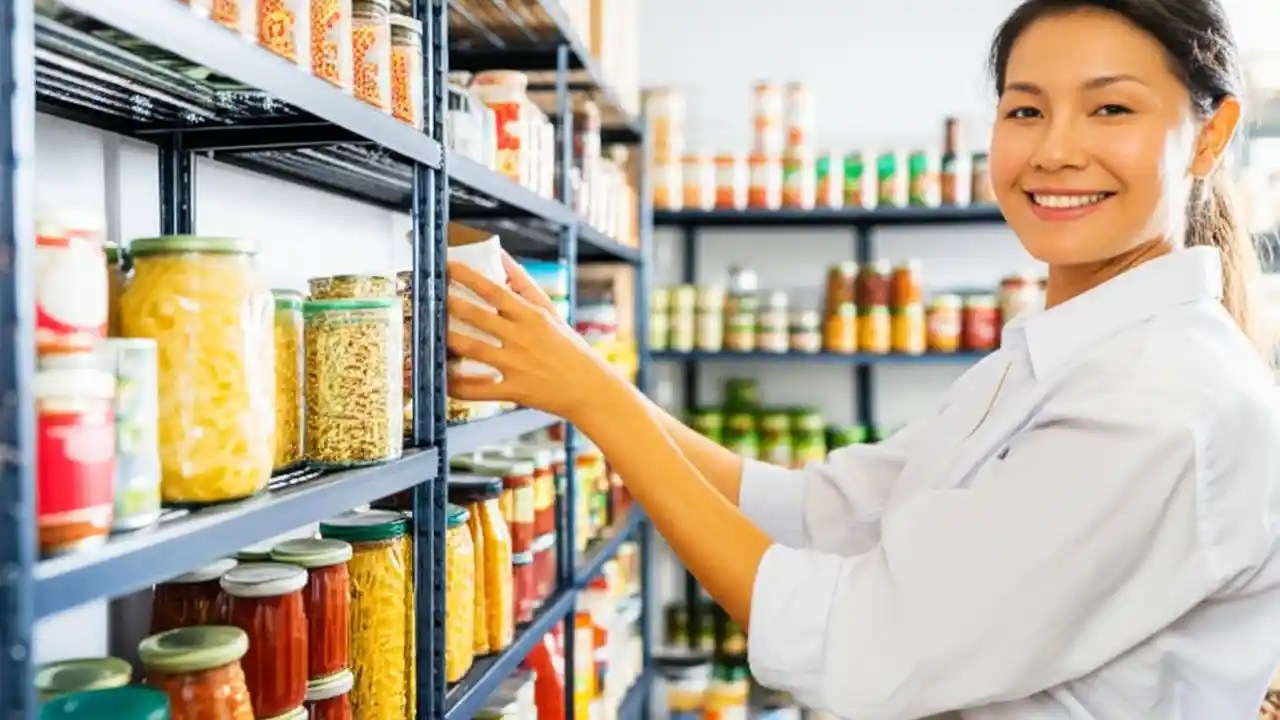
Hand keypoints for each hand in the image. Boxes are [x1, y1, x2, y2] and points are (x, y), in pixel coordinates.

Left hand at [446, 260, 620, 423]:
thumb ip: (523, 284)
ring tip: (427, 332)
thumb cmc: (568, 347)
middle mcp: (522, 337)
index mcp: (531, 316)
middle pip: (477, 317)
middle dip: (450, 306)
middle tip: (429, 298)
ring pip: (472, 349)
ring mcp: (516, 364)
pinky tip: (440, 378)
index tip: (446, 267)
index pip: (494, 291)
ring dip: (447, 340)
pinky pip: (478, 389)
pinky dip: (456, 385)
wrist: (590, 388)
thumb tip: (501, 256)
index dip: (467, 277)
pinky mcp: (513, 390)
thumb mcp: (550, 312)